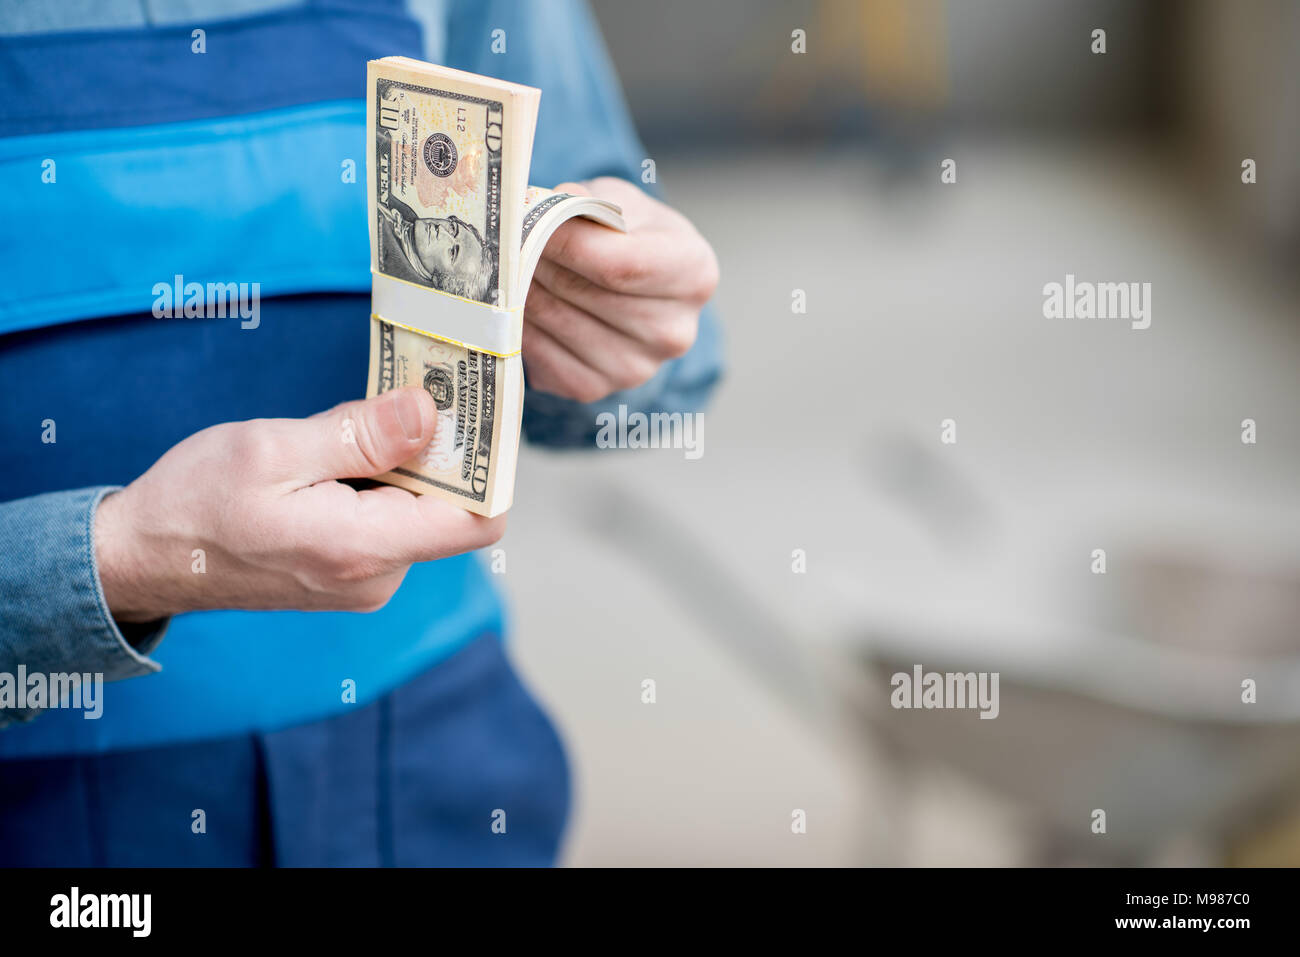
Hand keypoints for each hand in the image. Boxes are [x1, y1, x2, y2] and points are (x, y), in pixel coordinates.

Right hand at [94, 388, 504, 622]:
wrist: (143, 557)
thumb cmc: (195, 503)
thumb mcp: (273, 450)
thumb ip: (359, 435)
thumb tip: (430, 412)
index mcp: (365, 549)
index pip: (479, 518)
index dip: (489, 463)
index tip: (477, 409)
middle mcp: (378, 576)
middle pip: (453, 508)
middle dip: (441, 450)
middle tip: (413, 391)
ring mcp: (366, 579)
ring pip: (420, 510)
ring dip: (403, 462)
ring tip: (355, 426)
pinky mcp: (351, 572)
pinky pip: (391, 520)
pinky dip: (381, 482)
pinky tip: (340, 456)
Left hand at [523, 177, 718, 402]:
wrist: (634, 288)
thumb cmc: (631, 236)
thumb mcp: (621, 202)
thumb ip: (589, 202)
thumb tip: (551, 206)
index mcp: (695, 274)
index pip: (621, 265)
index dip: (566, 241)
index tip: (530, 220)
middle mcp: (674, 331)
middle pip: (584, 293)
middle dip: (538, 259)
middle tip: (513, 238)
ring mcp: (637, 368)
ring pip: (557, 321)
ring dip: (524, 289)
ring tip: (515, 264)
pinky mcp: (596, 388)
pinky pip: (541, 354)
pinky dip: (521, 323)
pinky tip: (521, 300)